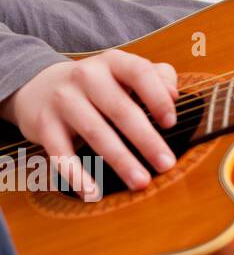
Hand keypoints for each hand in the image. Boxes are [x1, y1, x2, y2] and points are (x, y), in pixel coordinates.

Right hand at [0, 51, 180, 198]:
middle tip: (167, 164)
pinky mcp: (44, 125)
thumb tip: (174, 95)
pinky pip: (61, 153)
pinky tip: (93, 193)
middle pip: (121, 110)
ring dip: (121, 160)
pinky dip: (77, 175)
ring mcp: (63, 100)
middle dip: (147, 140)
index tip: (171, 123)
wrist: (38, 85)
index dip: (158, 97)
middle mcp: (87, 76)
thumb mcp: (125, 72)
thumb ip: (157, 77)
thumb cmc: (99, 83)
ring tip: (141, 182)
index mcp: (114, 62)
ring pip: (95, 133)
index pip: (140, 73)